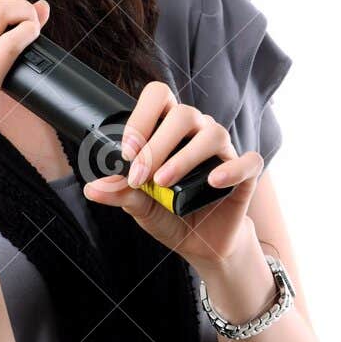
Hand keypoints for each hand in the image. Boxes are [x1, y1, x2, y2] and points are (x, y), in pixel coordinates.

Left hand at [82, 80, 262, 271]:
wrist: (201, 244)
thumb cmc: (170, 215)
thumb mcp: (138, 206)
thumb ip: (119, 193)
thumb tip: (92, 187)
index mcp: (169, 129)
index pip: (159, 97)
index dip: (141, 117)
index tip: (126, 151)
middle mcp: (197, 132)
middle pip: (183, 114)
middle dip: (157, 145)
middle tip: (140, 176)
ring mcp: (223, 151)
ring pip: (213, 134)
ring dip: (185, 157)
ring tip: (163, 182)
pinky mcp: (245, 173)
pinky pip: (248, 161)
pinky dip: (232, 169)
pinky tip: (214, 181)